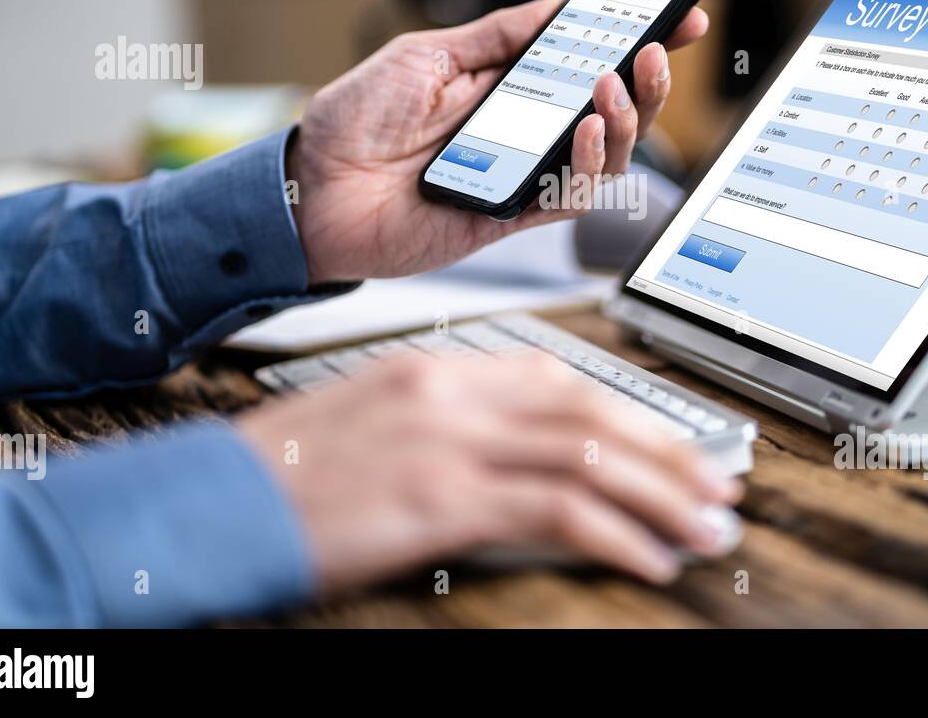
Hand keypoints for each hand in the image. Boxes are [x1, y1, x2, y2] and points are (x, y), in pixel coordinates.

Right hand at [237, 352, 743, 593]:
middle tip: (716, 486)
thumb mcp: (374, 423)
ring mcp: (448, 441)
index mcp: (436, 368)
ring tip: (704, 528)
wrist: (211, 500)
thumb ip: (451, 425)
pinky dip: (617, 534)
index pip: (558, 377)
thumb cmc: (285, 470)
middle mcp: (453, 394)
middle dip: (667, 452)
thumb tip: (523, 456)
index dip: (628, 411)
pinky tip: (648, 558)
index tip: (671, 442)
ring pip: (589, 455)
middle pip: (590, 411)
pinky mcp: (440, 498)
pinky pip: (557, 509)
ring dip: (661, 496)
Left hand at [286, 0, 707, 282]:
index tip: (680, 15)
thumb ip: (498, 36)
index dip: (637, 43)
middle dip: (648, 82)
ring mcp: (522, 175)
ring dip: (624, 119)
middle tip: (655, 51)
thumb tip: (559, 7)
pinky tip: (582, 126)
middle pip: (614, 112)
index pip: (589, 63)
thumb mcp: (428, 55)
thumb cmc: (356, 121)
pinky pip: (569, 196)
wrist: (310, 189)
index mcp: (509, 89)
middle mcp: (524, 133)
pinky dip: (586, 162)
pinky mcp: (511, 216)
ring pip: (605, 157)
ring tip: (612, 84)